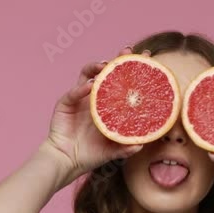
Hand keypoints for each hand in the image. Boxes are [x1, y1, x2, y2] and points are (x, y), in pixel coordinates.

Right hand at [40, 46, 149, 187]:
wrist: (67, 161)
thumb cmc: (90, 154)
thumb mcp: (112, 152)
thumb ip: (126, 148)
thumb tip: (141, 145)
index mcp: (109, 104)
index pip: (123, 81)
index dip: (134, 69)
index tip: (148, 58)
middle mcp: (96, 97)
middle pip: (106, 72)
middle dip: (117, 59)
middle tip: (127, 51)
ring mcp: (80, 98)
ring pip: (87, 74)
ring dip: (96, 67)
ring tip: (106, 65)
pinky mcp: (66, 103)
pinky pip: (73, 92)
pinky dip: (81, 88)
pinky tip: (90, 86)